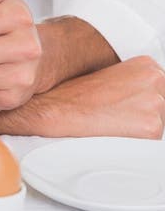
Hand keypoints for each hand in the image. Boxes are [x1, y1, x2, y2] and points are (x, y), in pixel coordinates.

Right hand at [35, 56, 164, 138]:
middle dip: (146, 116)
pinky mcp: (151, 126)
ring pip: (161, 125)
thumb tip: (140, 102)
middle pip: (164, 108)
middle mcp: (156, 78)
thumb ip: (136, 87)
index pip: (162, 92)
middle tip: (119, 117)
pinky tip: (115, 134)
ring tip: (115, 125)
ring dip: (142, 130)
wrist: (57, 108)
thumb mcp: (113, 80)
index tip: (128, 109)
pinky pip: (154, 144)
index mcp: (147, 65)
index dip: (143, 105)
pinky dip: (137, 144)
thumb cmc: (77, 96)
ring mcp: (155, 102)